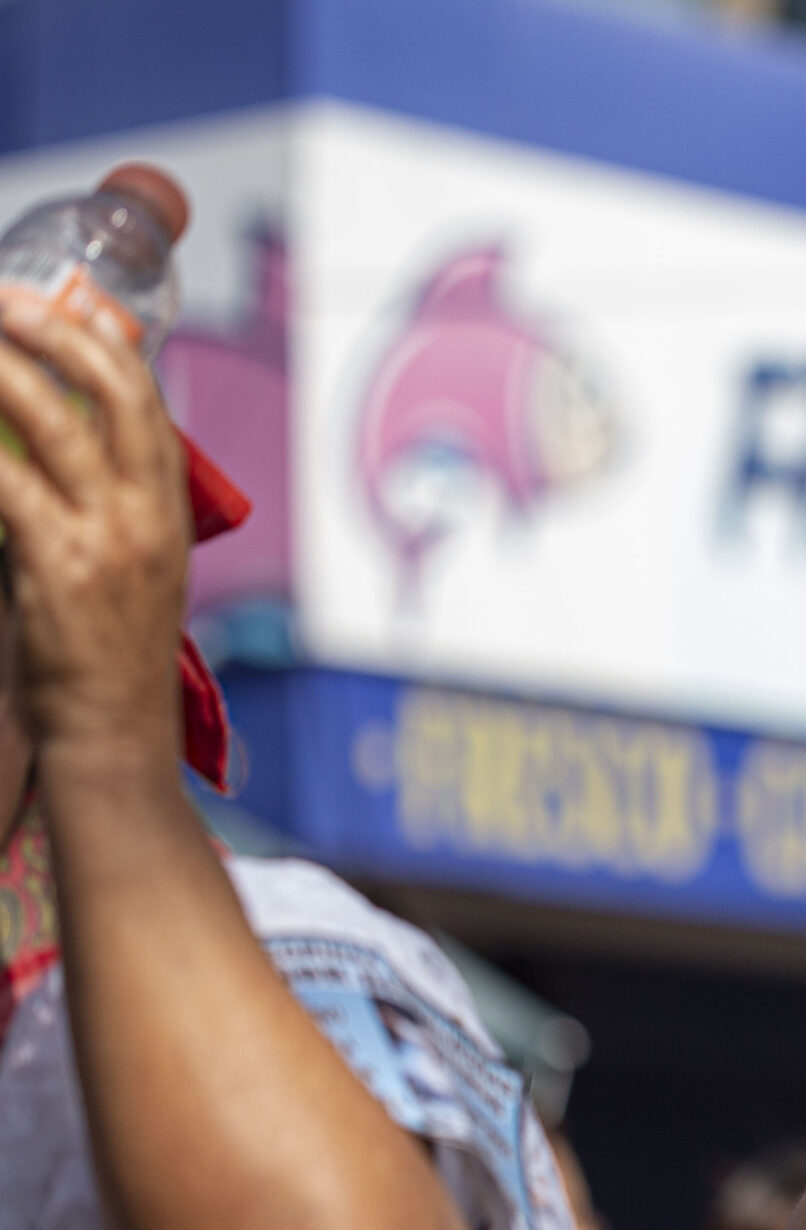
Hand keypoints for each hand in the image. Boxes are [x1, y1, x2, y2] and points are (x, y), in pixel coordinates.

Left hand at [0, 300, 192, 771]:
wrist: (111, 733)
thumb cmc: (106, 657)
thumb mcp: (124, 567)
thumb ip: (90, 507)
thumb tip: (32, 452)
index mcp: (169, 512)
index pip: (148, 405)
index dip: (106, 344)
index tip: (68, 307)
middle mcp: (147, 515)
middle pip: (113, 392)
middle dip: (55, 332)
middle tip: (5, 300)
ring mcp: (107, 538)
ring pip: (51, 421)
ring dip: (2, 369)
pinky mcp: (58, 564)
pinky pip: (6, 482)